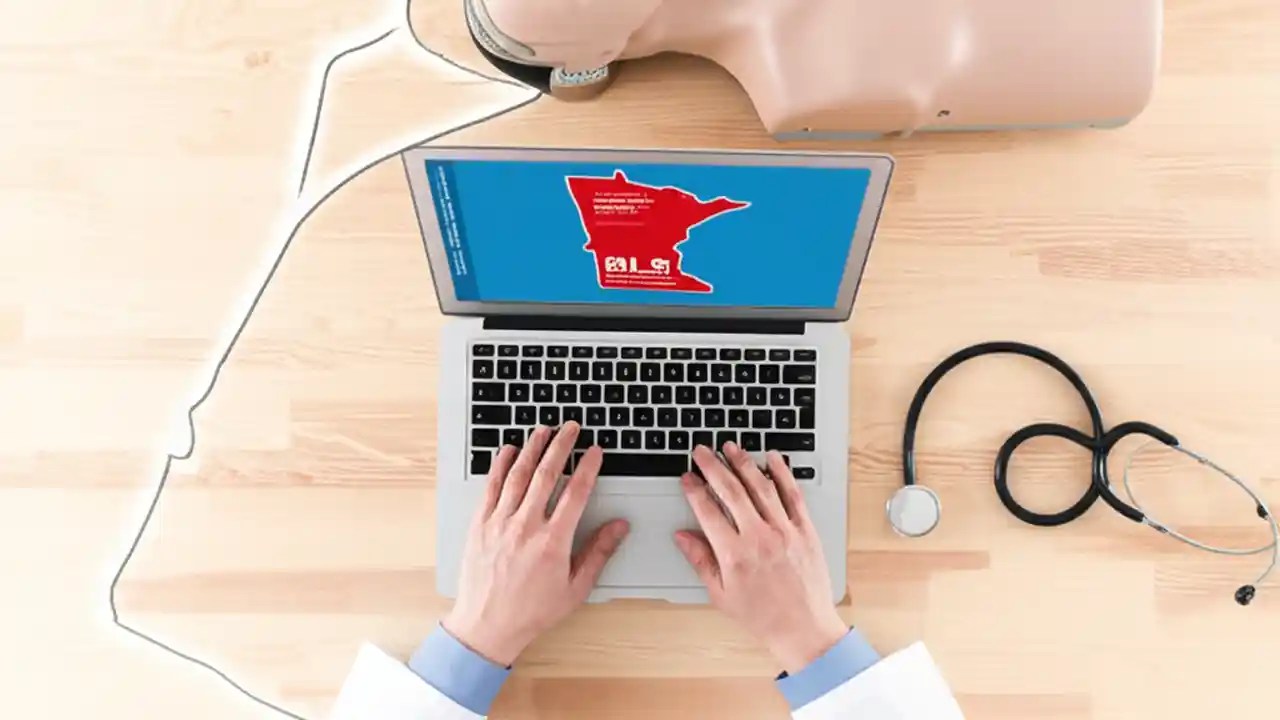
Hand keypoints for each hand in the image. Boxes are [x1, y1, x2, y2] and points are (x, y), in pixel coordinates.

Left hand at [442, 423, 628, 665]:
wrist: (488, 626)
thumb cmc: (531, 611)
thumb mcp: (575, 588)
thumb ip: (599, 552)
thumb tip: (619, 527)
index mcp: (552, 542)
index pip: (576, 493)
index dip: (588, 467)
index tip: (594, 452)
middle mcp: (525, 527)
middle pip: (546, 475)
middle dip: (560, 446)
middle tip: (570, 428)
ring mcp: (499, 524)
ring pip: (518, 476)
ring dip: (532, 449)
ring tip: (543, 431)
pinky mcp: (479, 525)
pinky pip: (490, 488)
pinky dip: (500, 466)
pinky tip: (507, 451)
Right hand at [675, 443, 847, 673]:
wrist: (803, 628)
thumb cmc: (762, 616)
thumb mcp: (721, 594)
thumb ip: (701, 560)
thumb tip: (683, 536)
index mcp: (734, 554)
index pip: (708, 511)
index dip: (694, 490)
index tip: (687, 478)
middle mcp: (759, 538)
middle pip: (731, 491)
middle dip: (713, 467)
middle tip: (702, 451)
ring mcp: (784, 531)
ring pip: (761, 487)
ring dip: (743, 463)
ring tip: (731, 447)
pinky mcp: (805, 530)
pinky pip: (793, 494)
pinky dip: (782, 473)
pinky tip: (772, 458)